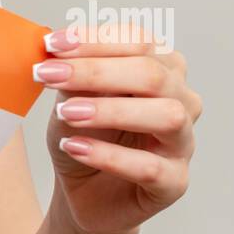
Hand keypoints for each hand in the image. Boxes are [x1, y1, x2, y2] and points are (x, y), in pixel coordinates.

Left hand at [35, 25, 201, 233]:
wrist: (83, 193)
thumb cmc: (84, 138)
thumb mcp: (70, 101)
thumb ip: (71, 77)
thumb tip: (56, 50)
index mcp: (161, 69)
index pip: (139, 42)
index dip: (95, 40)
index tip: (51, 45)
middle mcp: (181, 100)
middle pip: (152, 74)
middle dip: (96, 72)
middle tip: (49, 75)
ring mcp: (183, 142)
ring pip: (166, 115)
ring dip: (111, 110)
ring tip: (67, 113)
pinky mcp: (175, 182)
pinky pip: (151, 167)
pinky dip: (109, 156)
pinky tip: (74, 147)